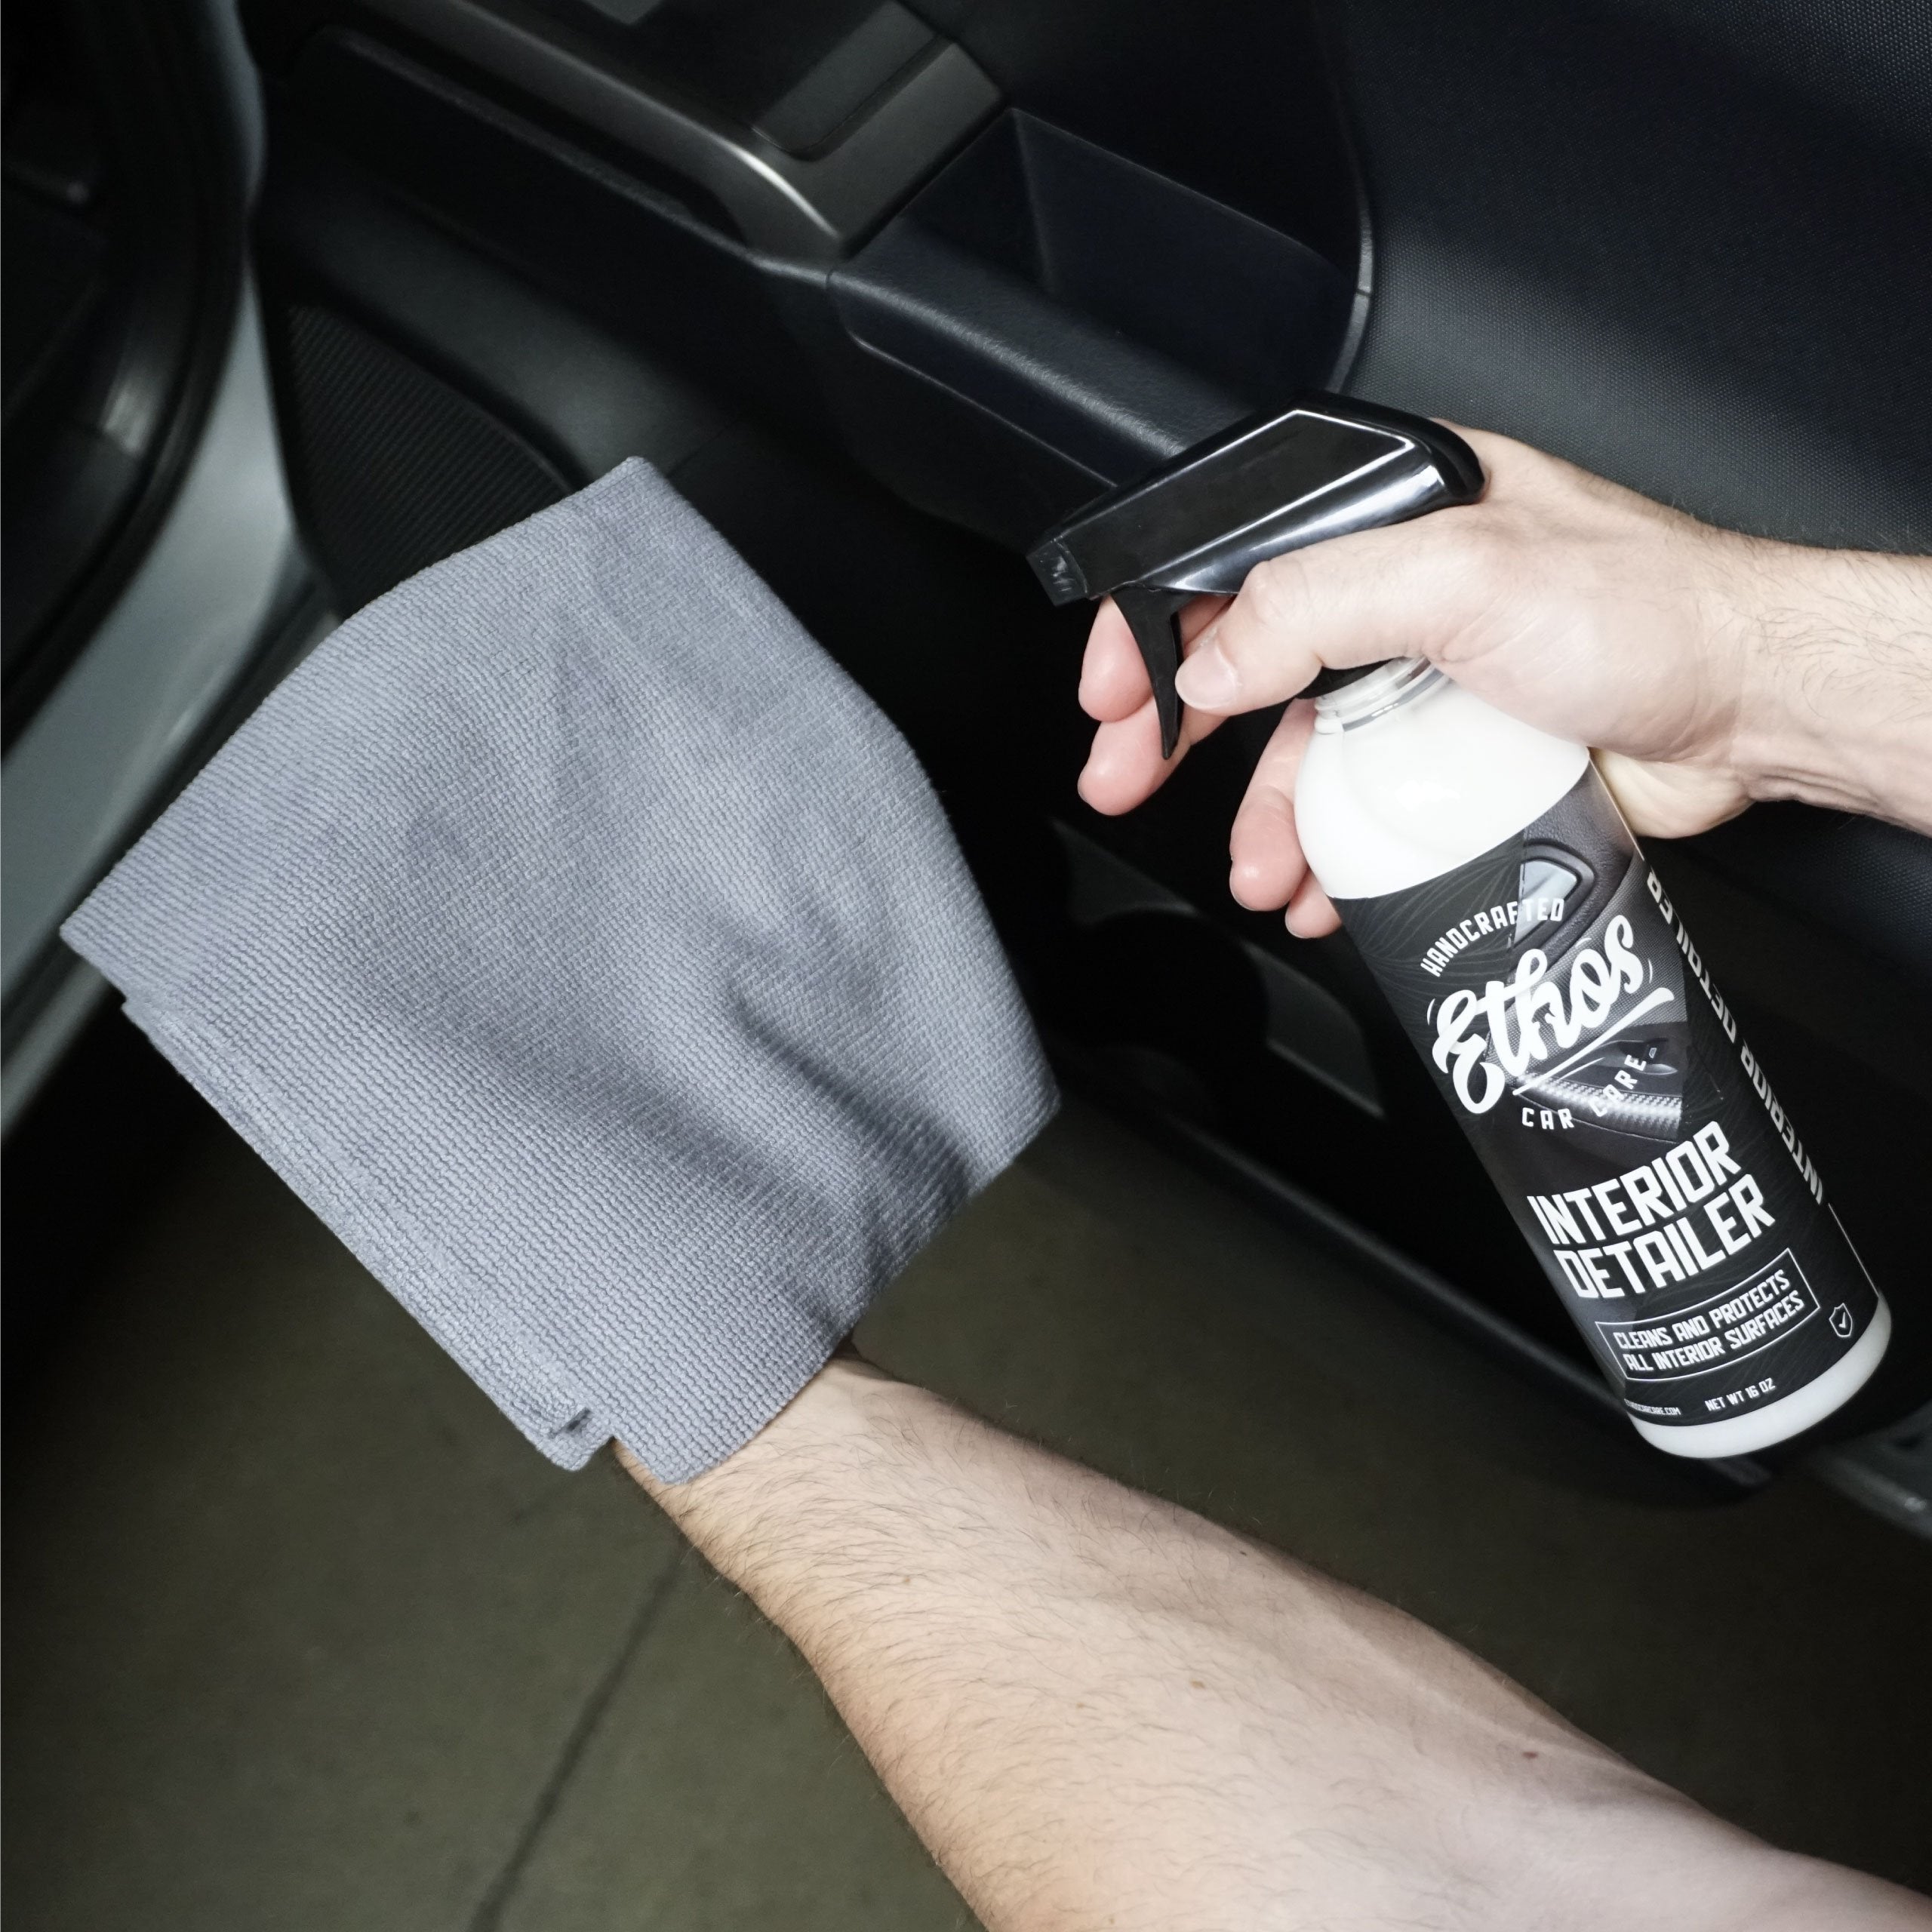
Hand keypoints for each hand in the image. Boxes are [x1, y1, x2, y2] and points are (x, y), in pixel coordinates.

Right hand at [1076, 427, 1931, 935]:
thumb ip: (1316, 608)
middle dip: (1179, 733)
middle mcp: (1404, 591)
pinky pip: (1366, 808)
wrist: (1756, 708)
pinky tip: (1319, 886)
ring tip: (1255, 869)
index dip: (1159, 623)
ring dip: (1265, 817)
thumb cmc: (1650, 609)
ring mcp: (1430, 677)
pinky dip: (1331, 855)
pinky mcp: (1461, 755)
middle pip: (1251, 661)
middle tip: (1125, 780)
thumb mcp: (1461, 579)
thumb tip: (1214, 661)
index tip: (1115, 690)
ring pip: (1306, 750)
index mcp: (1394, 514)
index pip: (1236, 556)